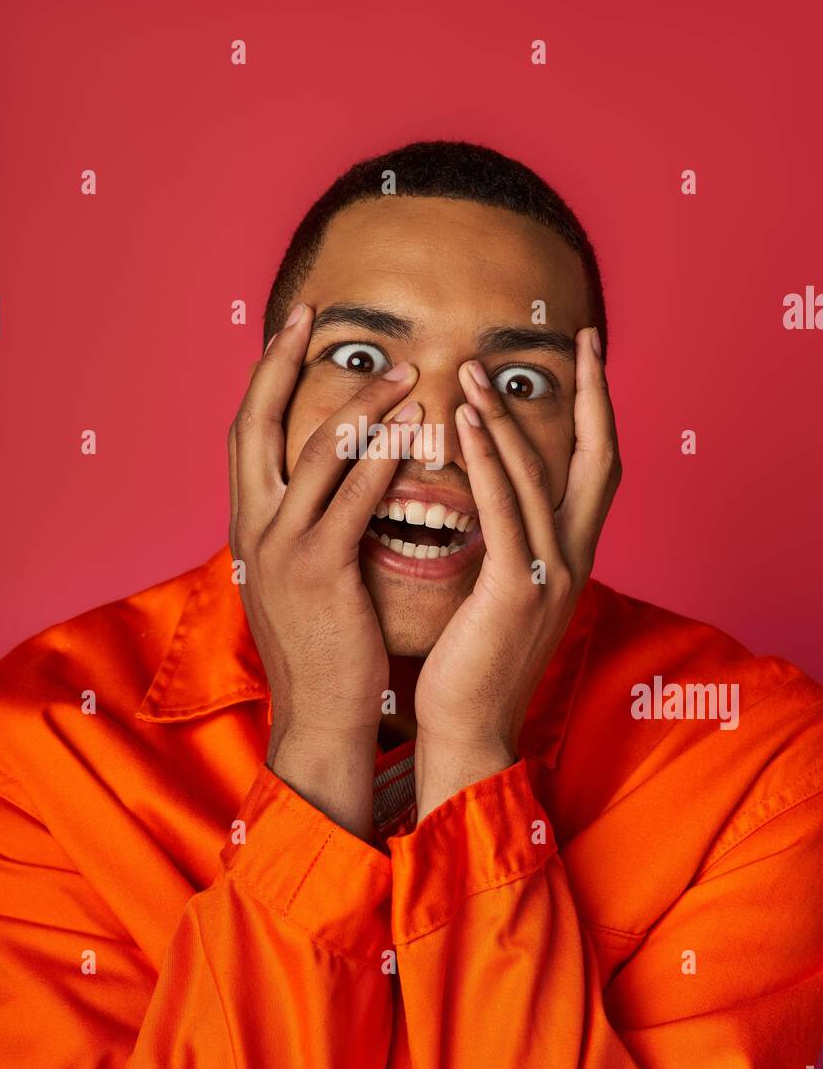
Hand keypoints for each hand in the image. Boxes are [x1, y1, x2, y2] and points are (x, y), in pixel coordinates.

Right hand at [228, 302, 421, 836]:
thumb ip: (302, 523)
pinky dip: (382, 458)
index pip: (246, 432)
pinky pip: (352, 498)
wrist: (319, 717)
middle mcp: (253, 527)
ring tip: (404, 371)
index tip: (286, 332)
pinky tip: (413, 432)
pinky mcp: (319, 570)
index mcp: (247, 525)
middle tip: (309, 315)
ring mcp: (281, 547)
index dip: (262, 377)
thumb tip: (326, 480)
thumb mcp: (294, 577)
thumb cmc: (322, 646)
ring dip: (361, 404)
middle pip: (257, 422)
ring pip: (316, 451)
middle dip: (280, 363)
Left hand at [413, 327, 620, 817]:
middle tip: (576, 338)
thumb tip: (490, 496)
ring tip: (478, 369)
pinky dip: (488, 461)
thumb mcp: (500, 592)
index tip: (590, 358)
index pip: (598, 468)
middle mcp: (574, 560)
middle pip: (599, 459)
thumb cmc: (471, 661)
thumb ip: (507, 543)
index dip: (600, 411)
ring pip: (539, 477)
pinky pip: (505, 512)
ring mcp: (552, 576)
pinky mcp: (517, 591)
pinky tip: (467, 423)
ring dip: (509, 417)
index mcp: (572, 557)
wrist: (467, 731)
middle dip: (592, 394)